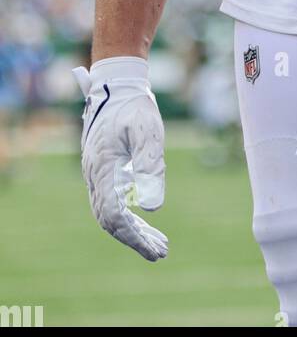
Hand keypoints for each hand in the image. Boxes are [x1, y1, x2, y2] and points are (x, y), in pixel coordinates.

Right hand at [72, 56, 167, 261]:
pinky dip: (129, 215)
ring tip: (160, 244)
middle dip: (135, 239)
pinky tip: (147, 219)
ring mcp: (96, 173)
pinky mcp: (102, 170)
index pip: (113, 215)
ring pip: (109, 213)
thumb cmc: (135, 106)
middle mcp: (94, 175)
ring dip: (133, 231)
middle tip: (161, 252)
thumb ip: (150, 166)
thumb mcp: (148, 132)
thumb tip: (153, 207)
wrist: (117, 84)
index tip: (155, 249)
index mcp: (103, 168)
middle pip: (109, 220)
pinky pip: (111, 201)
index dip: (134, 236)